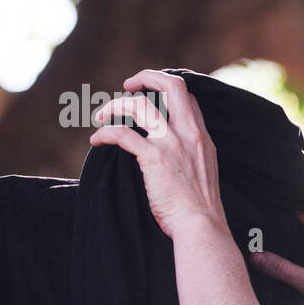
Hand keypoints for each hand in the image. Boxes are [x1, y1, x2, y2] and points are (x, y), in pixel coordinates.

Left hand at [88, 69, 226, 238]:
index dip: (166, 89)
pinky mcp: (154, 158)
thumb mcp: (206, 172)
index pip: (188, 97)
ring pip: (140, 105)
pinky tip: (97, 141)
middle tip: (128, 86)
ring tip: (101, 116)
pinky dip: (104, 133)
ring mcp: (172, 144)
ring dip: (115, 106)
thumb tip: (174, 152)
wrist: (201, 227)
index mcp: (203, 137)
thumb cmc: (200, 208)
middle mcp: (189, 134)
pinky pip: (121, 133)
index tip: (150, 97)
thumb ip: (193, 154)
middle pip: (171, 85)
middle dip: (146, 77)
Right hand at [249, 209, 303, 304]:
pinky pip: (296, 233)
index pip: (296, 202)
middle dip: (274, 210)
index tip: (254, 199)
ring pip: (294, 222)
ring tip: (251, 224)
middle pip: (293, 209)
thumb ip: (279, 268)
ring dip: (277, 224)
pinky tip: (265, 239)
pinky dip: (283, 235)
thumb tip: (252, 256)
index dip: (276, 200)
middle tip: (247, 212)